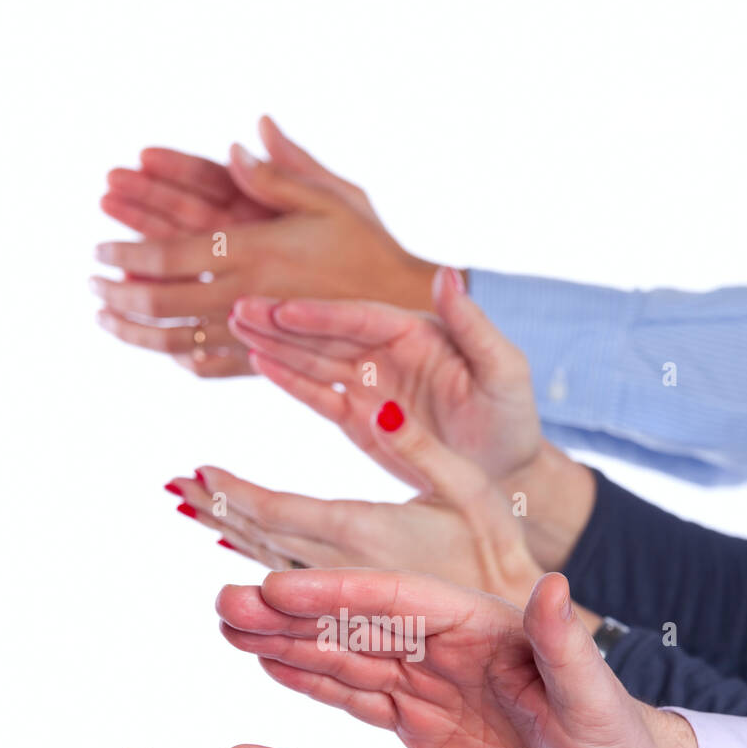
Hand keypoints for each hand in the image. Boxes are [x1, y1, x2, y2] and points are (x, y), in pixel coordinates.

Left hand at [93, 117, 439, 377]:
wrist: (403, 309)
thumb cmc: (368, 248)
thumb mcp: (330, 197)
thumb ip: (277, 175)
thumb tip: (237, 142)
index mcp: (255, 251)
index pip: (171, 253)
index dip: (128, 254)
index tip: (100, 251)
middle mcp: (247, 295)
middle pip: (162, 300)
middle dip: (118, 294)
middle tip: (92, 287)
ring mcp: (254, 333)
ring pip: (176, 339)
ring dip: (134, 331)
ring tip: (107, 320)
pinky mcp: (266, 360)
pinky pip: (211, 364)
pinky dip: (180, 356)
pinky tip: (162, 348)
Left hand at [163, 406, 548, 605]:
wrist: (521, 642)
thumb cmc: (502, 554)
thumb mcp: (474, 489)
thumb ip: (423, 449)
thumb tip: (377, 403)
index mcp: (367, 535)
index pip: (280, 513)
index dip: (234, 491)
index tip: (196, 468)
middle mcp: (343, 573)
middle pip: (263, 540)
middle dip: (218, 509)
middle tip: (174, 486)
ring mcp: (343, 600)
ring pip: (272, 565)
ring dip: (227, 533)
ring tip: (190, 511)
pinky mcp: (350, 615)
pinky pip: (293, 593)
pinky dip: (259, 565)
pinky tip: (236, 554)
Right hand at [215, 570, 700, 747]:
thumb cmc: (618, 743)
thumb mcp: (595, 701)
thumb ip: (565, 647)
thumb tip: (554, 585)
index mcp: (483, 629)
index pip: (399, 603)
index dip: (337, 595)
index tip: (277, 590)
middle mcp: (447, 648)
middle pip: (357, 623)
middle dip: (290, 615)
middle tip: (224, 603)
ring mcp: (431, 684)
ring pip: (346, 658)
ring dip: (287, 645)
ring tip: (227, 629)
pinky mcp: (423, 723)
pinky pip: (357, 698)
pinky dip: (312, 683)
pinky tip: (270, 668)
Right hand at [226, 268, 545, 482]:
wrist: (508, 473)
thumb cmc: (512, 419)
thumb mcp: (503, 369)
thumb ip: (473, 324)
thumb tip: (446, 274)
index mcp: (417, 332)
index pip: (359, 317)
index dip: (321, 314)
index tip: (283, 309)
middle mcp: (387, 351)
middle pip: (326, 332)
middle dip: (282, 321)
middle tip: (238, 307)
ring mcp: (370, 383)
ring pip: (313, 359)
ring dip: (275, 344)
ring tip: (233, 325)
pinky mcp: (360, 418)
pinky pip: (318, 395)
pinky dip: (289, 380)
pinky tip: (256, 362)